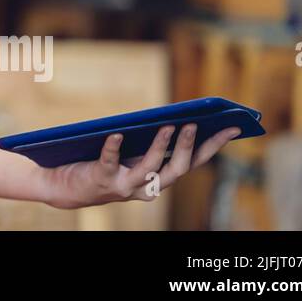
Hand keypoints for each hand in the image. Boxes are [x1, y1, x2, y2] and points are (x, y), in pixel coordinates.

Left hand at [42, 123, 240, 208]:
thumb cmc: (104, 164)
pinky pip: (109, 163)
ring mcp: (126, 186)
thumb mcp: (132, 152)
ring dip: (161, 147)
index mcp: (160, 177)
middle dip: (189, 146)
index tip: (235, 126)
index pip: (195, 161)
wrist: (67, 186)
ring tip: (166, 125)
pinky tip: (116, 134)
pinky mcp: (102, 180)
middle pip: (178, 169)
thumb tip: (175, 114)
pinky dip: (113, 148)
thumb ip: (152, 140)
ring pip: (150, 169)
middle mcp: (148, 187)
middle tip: (195, 124)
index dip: (216, 145)